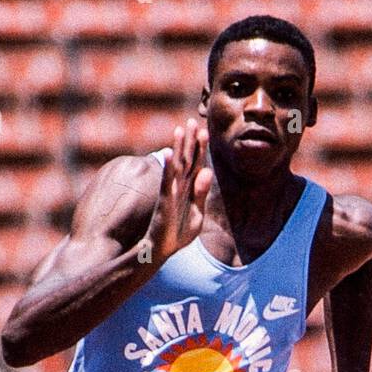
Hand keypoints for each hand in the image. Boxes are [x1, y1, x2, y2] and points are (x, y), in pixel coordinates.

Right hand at [145, 119, 212, 264]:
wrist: (162, 251)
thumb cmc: (178, 234)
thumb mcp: (197, 214)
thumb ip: (202, 193)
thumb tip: (208, 170)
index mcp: (188, 190)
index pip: (196, 164)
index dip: (200, 148)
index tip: (205, 130)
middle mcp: (179, 187)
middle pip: (186, 159)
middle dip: (189, 140)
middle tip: (192, 120)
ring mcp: (171, 192)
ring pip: (176, 166)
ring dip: (178, 148)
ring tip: (180, 129)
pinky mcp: (165, 201)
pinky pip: (167, 182)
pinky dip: (168, 168)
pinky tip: (168, 154)